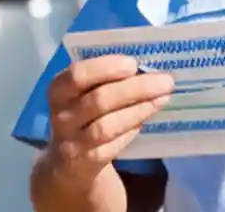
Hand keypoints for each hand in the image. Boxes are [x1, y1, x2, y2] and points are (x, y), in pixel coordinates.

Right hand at [40, 55, 173, 189]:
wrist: (69, 160)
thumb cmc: (85, 113)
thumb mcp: (85, 92)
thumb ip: (107, 78)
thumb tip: (146, 68)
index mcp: (59, 90)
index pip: (77, 75)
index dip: (106, 68)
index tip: (133, 63)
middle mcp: (62, 115)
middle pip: (98, 100)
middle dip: (135, 88)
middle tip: (165, 81)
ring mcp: (73, 141)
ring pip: (107, 126)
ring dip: (139, 110)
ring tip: (162, 98)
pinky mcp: (88, 161)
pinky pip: (113, 145)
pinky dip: (132, 130)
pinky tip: (147, 118)